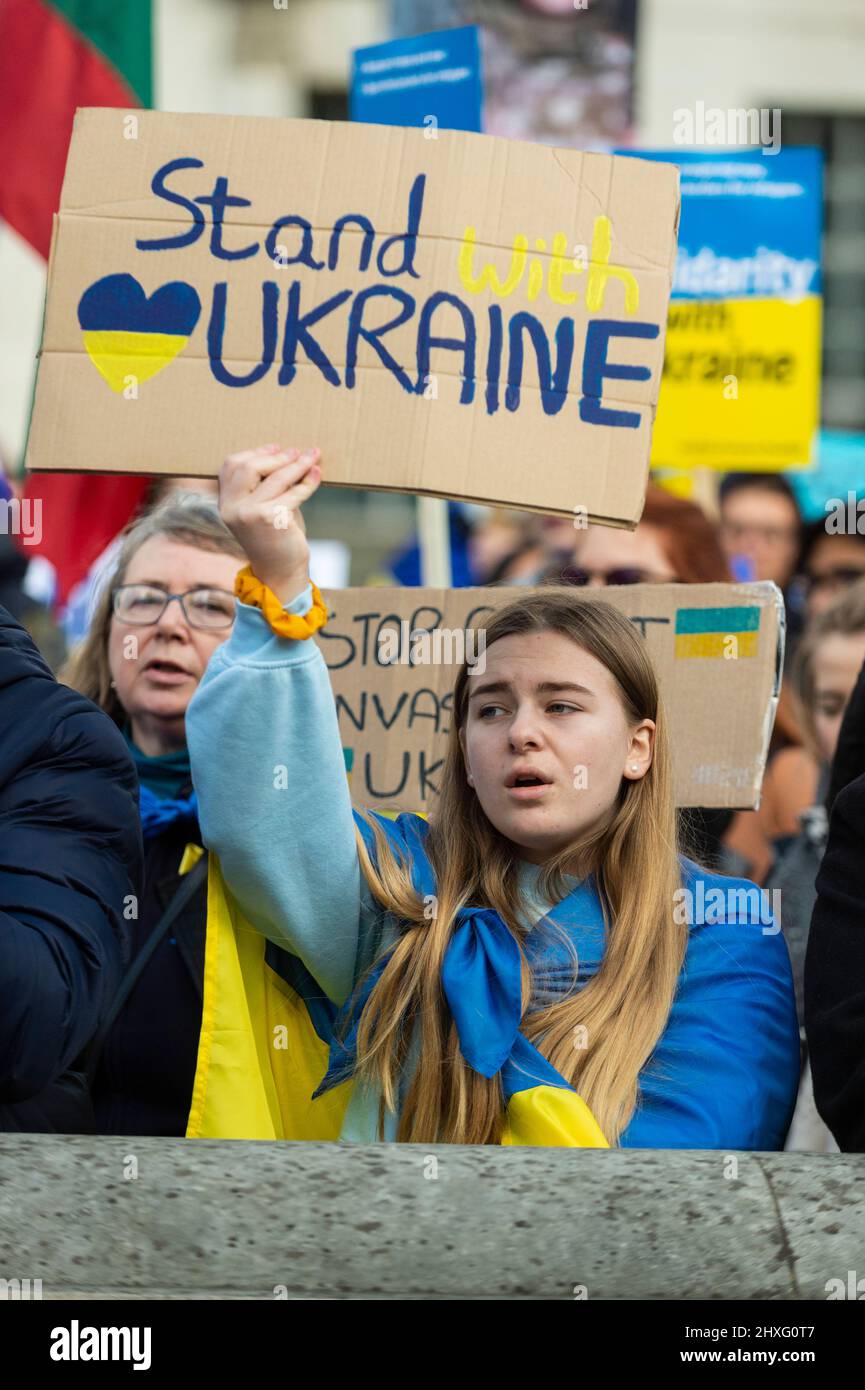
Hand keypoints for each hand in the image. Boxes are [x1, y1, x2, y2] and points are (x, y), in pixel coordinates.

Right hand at [219, 444, 321, 604]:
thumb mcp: (264, 508)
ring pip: (275, 477)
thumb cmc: (276, 538)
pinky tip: (317, 474)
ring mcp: (248, 514)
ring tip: (313, 456)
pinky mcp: (269, 519)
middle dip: (277, 456)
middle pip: (249, 466)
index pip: (231, 465)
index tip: (277, 448)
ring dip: (298, 464)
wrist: (281, 572)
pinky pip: (293, 492)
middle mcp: (232, 508)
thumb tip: (288, 454)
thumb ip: (267, 485)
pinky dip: (308, 482)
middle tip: (297, 452)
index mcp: (226, 503)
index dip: (255, 453)